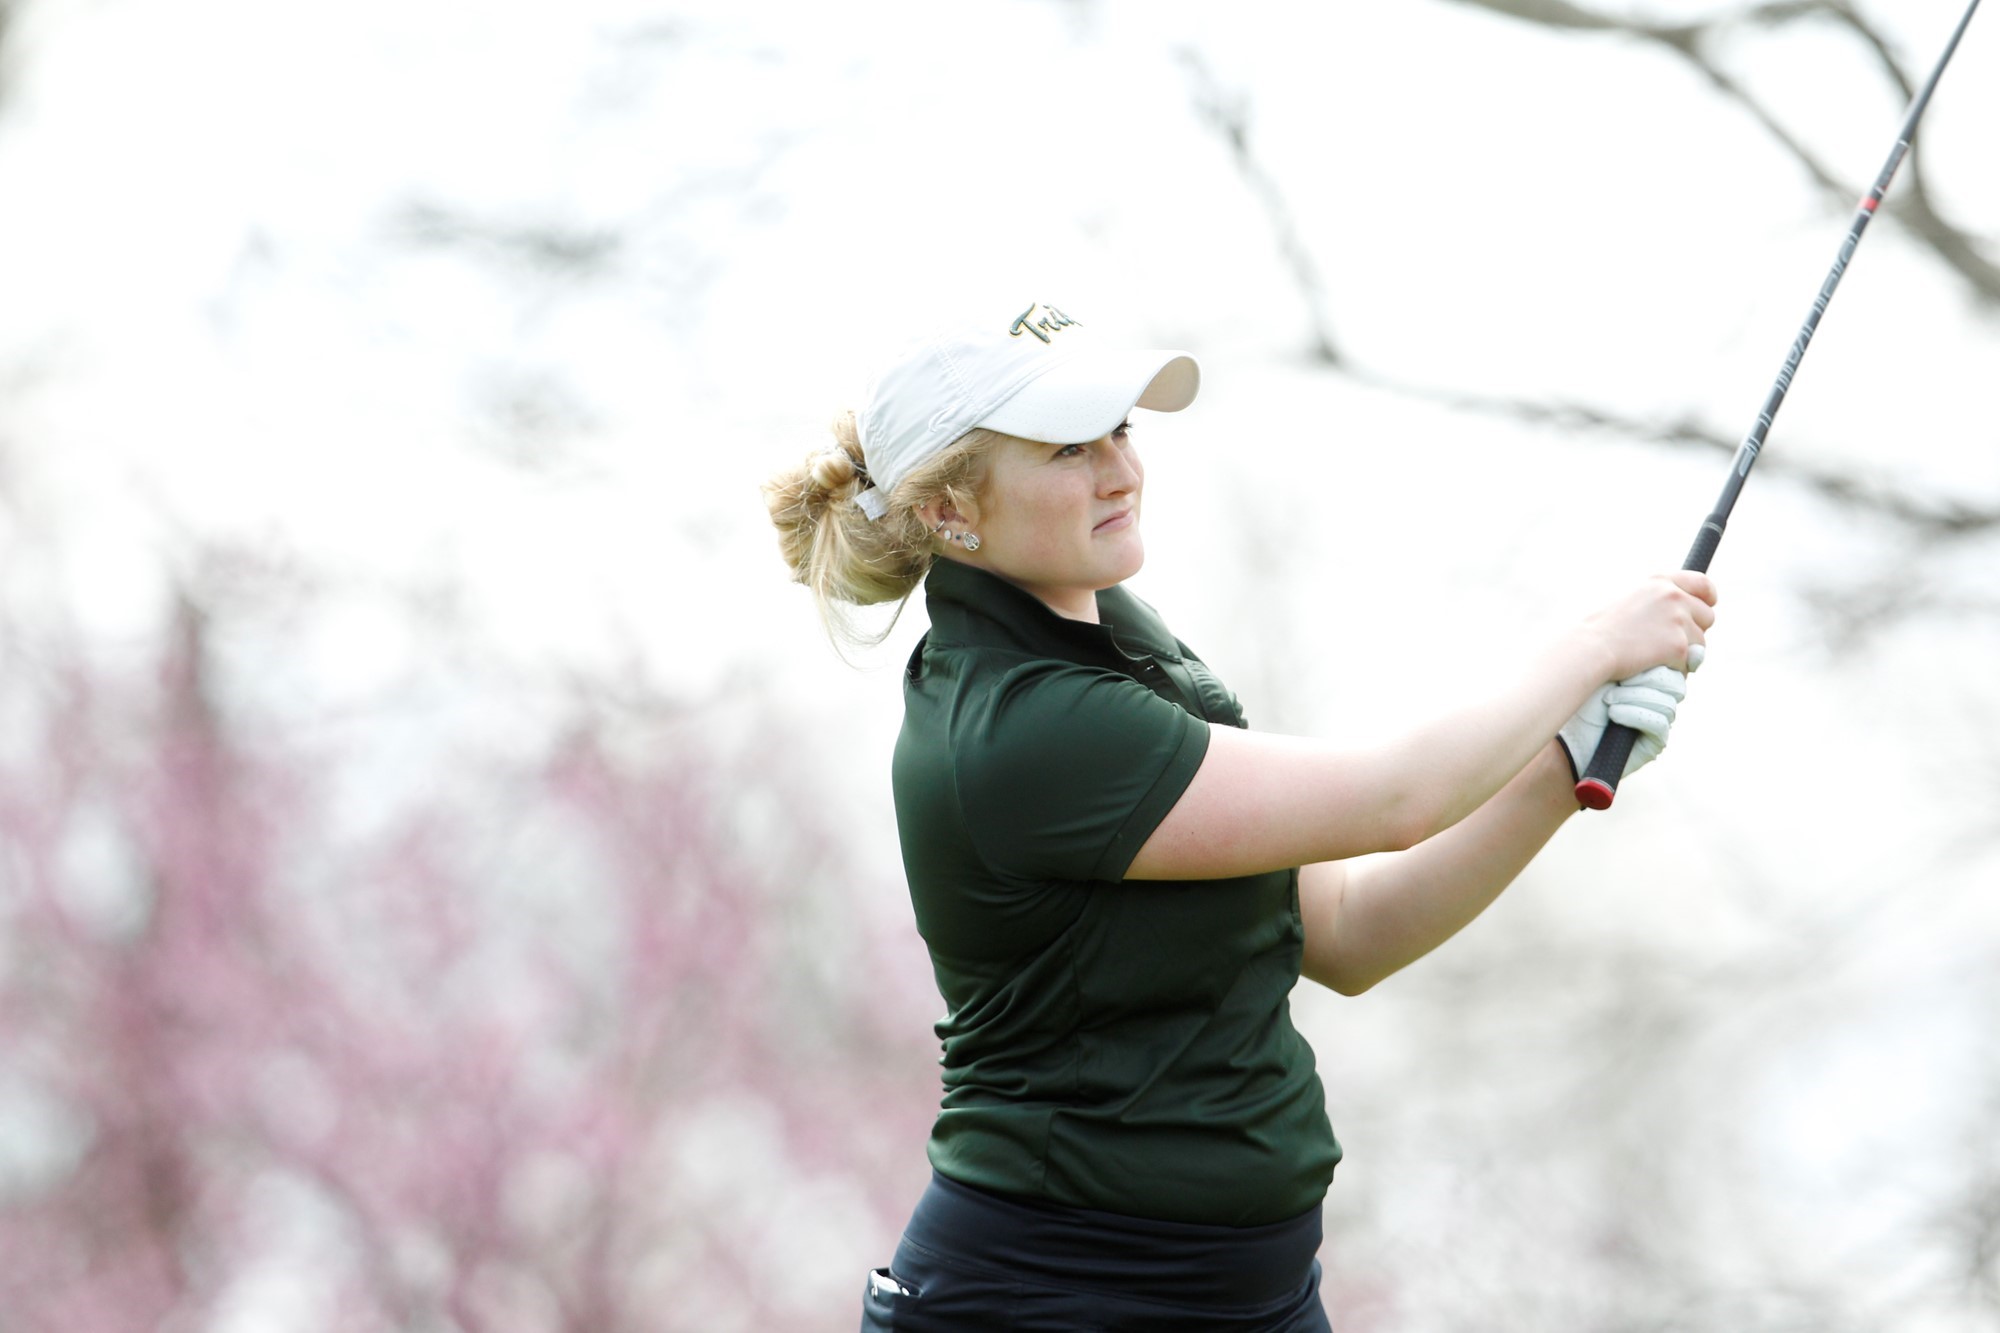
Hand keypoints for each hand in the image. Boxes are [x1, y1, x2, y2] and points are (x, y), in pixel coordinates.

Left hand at [1558, 664, 1689, 782]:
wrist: (1564, 727)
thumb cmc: (1581, 693)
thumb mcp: (1608, 667)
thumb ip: (1637, 654)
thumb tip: (1684, 647)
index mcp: (1652, 674)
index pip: (1676, 664)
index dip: (1668, 661)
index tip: (1646, 661)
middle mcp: (1659, 697)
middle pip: (1675, 683)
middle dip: (1646, 678)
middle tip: (1617, 679)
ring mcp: (1658, 720)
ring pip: (1667, 704)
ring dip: (1635, 697)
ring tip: (1608, 700)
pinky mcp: (1654, 743)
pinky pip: (1659, 724)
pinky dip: (1635, 715)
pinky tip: (1614, 714)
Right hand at [1580, 572, 1716, 683]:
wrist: (1592, 648)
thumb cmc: (1602, 630)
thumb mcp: (1631, 602)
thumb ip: (1659, 604)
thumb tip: (1688, 622)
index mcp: (1660, 583)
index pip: (1701, 583)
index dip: (1708, 596)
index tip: (1709, 604)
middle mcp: (1673, 596)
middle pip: (1707, 616)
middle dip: (1695, 631)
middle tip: (1670, 642)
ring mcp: (1678, 620)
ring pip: (1701, 643)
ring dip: (1685, 653)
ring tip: (1654, 655)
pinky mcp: (1679, 645)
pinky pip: (1689, 662)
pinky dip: (1675, 668)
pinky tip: (1652, 665)